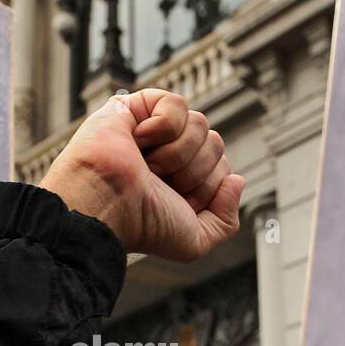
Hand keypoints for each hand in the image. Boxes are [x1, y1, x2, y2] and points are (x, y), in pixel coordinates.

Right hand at [37, 88, 244, 262]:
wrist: (107, 206)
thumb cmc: (141, 226)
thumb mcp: (194, 242)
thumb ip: (226, 221)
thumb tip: (237, 180)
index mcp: (180, 184)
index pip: (222, 169)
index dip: (207, 187)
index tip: (175, 201)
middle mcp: (168, 157)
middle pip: (215, 144)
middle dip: (194, 170)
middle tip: (159, 182)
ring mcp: (153, 132)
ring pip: (200, 124)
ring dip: (177, 153)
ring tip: (147, 165)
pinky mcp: (136, 107)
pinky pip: (177, 103)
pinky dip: (164, 125)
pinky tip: (140, 140)